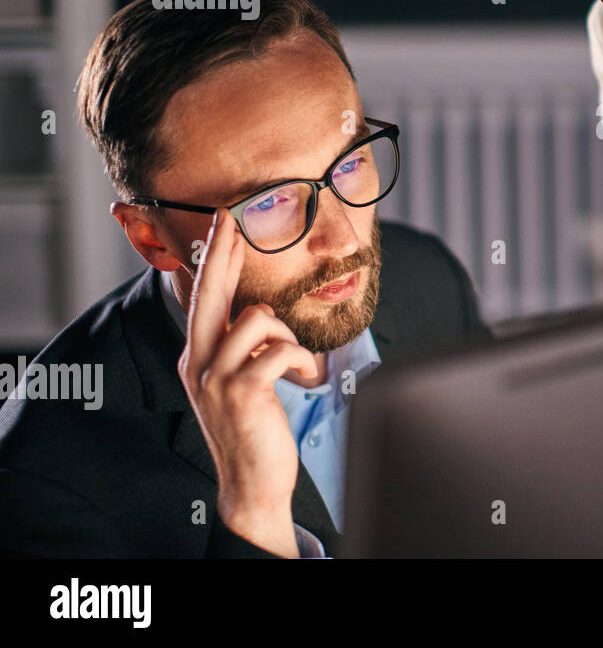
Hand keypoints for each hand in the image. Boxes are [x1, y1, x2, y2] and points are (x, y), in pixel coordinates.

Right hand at [178, 208, 316, 557]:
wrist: (253, 486)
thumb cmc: (254, 431)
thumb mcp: (239, 383)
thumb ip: (240, 349)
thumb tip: (257, 314)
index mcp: (197, 357)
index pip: (203, 297)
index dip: (215, 258)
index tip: (224, 225)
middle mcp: (198, 362)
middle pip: (210, 292)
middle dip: (224, 250)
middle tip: (234, 217)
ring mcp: (215, 376)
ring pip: (259, 317)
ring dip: (290, 336)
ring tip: (298, 365)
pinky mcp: (241, 391)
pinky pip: (279, 350)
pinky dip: (301, 360)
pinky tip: (304, 380)